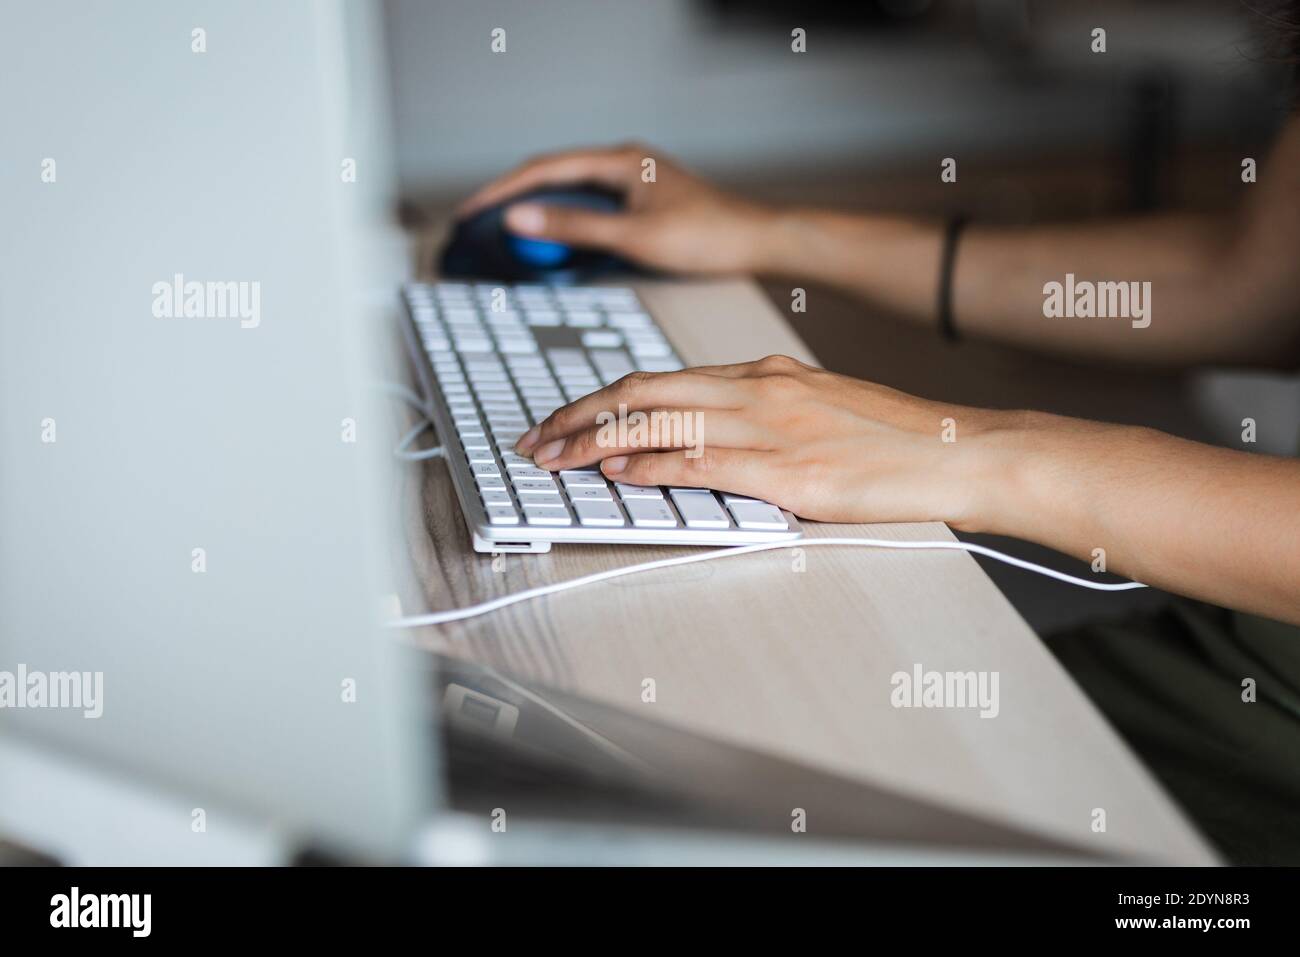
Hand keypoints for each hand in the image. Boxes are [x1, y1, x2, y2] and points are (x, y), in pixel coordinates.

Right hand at [456, 142, 774, 274]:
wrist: (758, 242)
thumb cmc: (707, 236)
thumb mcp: (631, 236)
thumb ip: (573, 229)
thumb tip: (520, 220)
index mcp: (620, 161)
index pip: (544, 170)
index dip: (501, 192)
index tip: (470, 212)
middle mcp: (625, 164)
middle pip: (553, 177)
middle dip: (513, 200)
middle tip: (478, 224)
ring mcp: (634, 182)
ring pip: (572, 193)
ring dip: (539, 213)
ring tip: (505, 235)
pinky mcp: (643, 202)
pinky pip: (591, 207)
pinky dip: (566, 223)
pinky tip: (553, 243)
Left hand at [514, 355, 1004, 525]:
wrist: (954, 452)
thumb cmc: (890, 440)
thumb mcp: (814, 410)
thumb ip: (757, 419)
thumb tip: (699, 444)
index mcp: (760, 372)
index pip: (658, 377)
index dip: (599, 398)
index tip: (564, 418)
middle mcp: (756, 388)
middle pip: (641, 390)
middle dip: (577, 415)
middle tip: (537, 439)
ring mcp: (769, 426)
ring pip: (658, 421)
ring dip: (594, 443)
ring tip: (555, 460)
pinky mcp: (786, 471)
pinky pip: (700, 461)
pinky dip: (649, 467)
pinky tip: (618, 474)